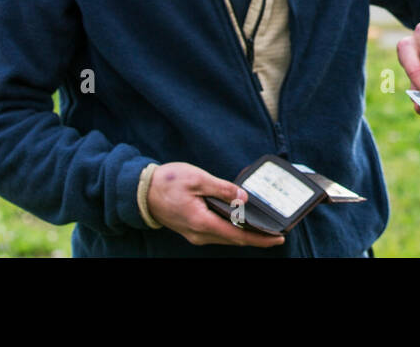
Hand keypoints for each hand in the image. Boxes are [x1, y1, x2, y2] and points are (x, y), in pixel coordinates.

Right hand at [146, 162, 284, 247]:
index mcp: (202, 222)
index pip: (238, 235)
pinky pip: (217, 234)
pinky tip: (241, 223)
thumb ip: (223, 189)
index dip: (260, 238)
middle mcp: (199, 234)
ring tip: (264, 229)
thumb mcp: (198, 179)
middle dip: (257, 238)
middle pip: (234, 240)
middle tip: (277, 234)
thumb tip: (243, 198)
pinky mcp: (192, 229)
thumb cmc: (167, 182)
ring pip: (226, 239)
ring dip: (245, 236)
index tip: (278, 238)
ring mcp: (195, 234)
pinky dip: (233, 231)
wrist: (141, 192)